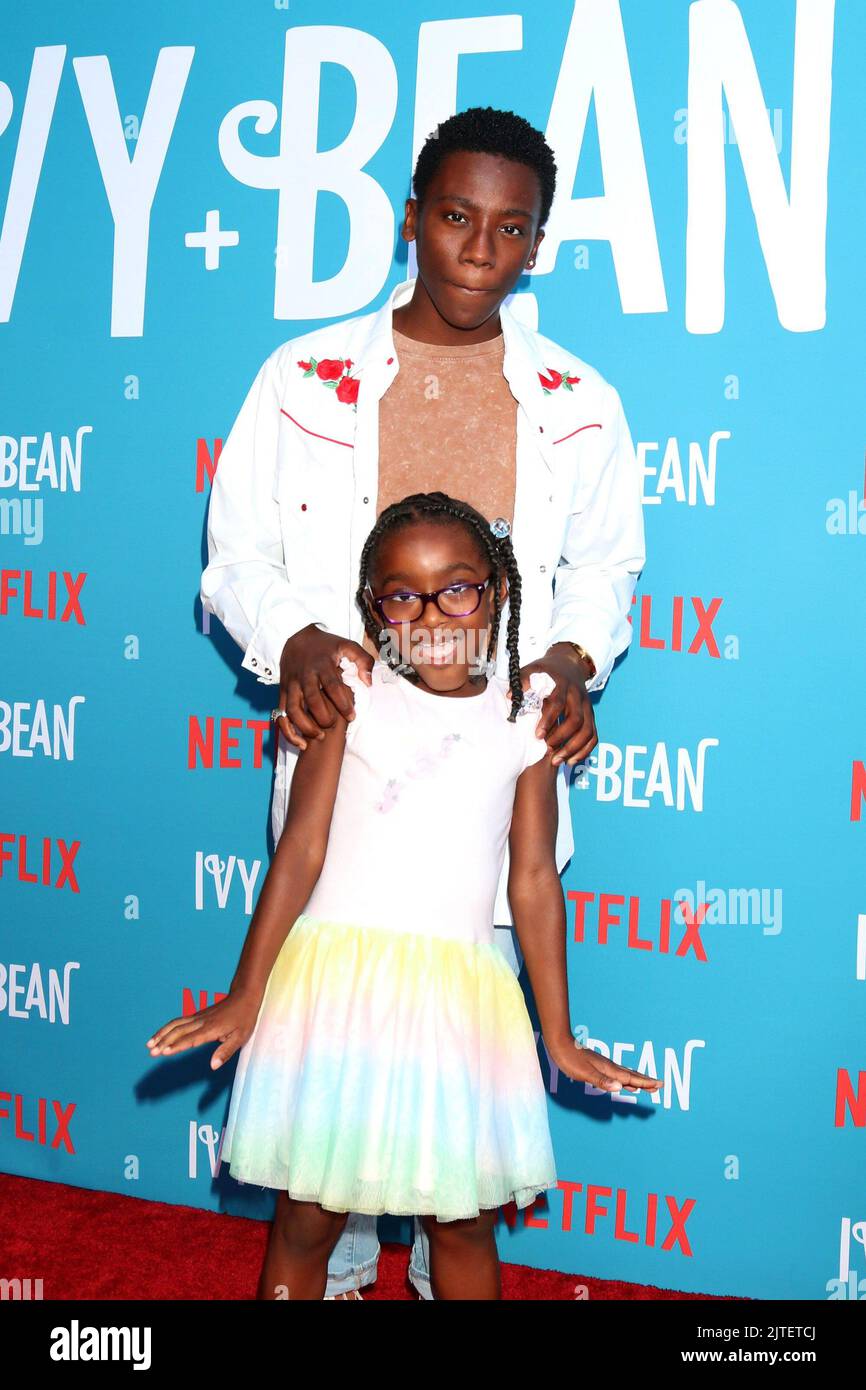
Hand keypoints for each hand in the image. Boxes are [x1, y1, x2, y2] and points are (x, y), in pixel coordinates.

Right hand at [145, 989, 262, 1070]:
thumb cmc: (244, 1018)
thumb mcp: (241, 1037)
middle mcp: (201, 1022)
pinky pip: (178, 1021)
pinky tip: (160, 1035)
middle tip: (151, 1052)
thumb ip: (225, 1052)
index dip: (177, 1046)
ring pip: (175, 1024)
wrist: (244, 996)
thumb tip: (213, 1066)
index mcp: (212, 1028)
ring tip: (149, 1044)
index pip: (191, 1039)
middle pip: (178, 1031)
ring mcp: (198, 1017)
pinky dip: (166, 1028)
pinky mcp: (197, 1015)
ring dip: (161, 1034)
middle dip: (163, 1041)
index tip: (163, 1052)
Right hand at [276, 625, 373, 750]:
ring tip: (319, 736)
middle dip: (324, 717)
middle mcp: (304, 676)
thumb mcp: (346, 645)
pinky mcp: (282, 692)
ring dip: (305, 726)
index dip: (342, 703)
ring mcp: (291, 685)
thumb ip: (362, 660)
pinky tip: (301, 742)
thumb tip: (368, 682)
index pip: (332, 686)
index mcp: (322, 665)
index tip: (352, 716)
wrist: (294, 637)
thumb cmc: (326, 646)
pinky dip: (288, 731)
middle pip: (312, 700)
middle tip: (334, 726)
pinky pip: (281, 715)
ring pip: (293, 710)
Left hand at [522, 643, 596, 766]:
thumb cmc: (546, 671)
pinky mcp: (591, 715)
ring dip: (574, 748)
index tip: (537, 735)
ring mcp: (587, 706)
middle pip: (576, 719)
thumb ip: (522, 682)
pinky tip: (570, 761)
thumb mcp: (533, 670)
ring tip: (557, 761)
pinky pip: (593, 736)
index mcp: (562, 685)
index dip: (548, 720)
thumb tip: (510, 697)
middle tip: (547, 751)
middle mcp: (577, 696)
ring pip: (588, 730)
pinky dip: (584, 751)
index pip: (558, 703)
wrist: (568, 664)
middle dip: (562, 738)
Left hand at [544, 1034, 663, 1092]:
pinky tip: (622, 1081)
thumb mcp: (584, 1073)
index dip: (644, 1083)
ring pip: (625, 1074)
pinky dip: (624, 1078)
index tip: (659, 1085)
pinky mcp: (597, 1065)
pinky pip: (616, 1073)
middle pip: (631, 1075)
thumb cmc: (570, 1059)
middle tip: (660, 1084)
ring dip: (637, 1079)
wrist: (559, 1043)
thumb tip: (619, 1087)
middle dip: (645, 1081)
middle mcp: (608, 1067)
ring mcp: (603, 1065)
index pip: (630, 1078)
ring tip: (647, 1084)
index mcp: (608, 1069)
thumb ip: (601, 1080)